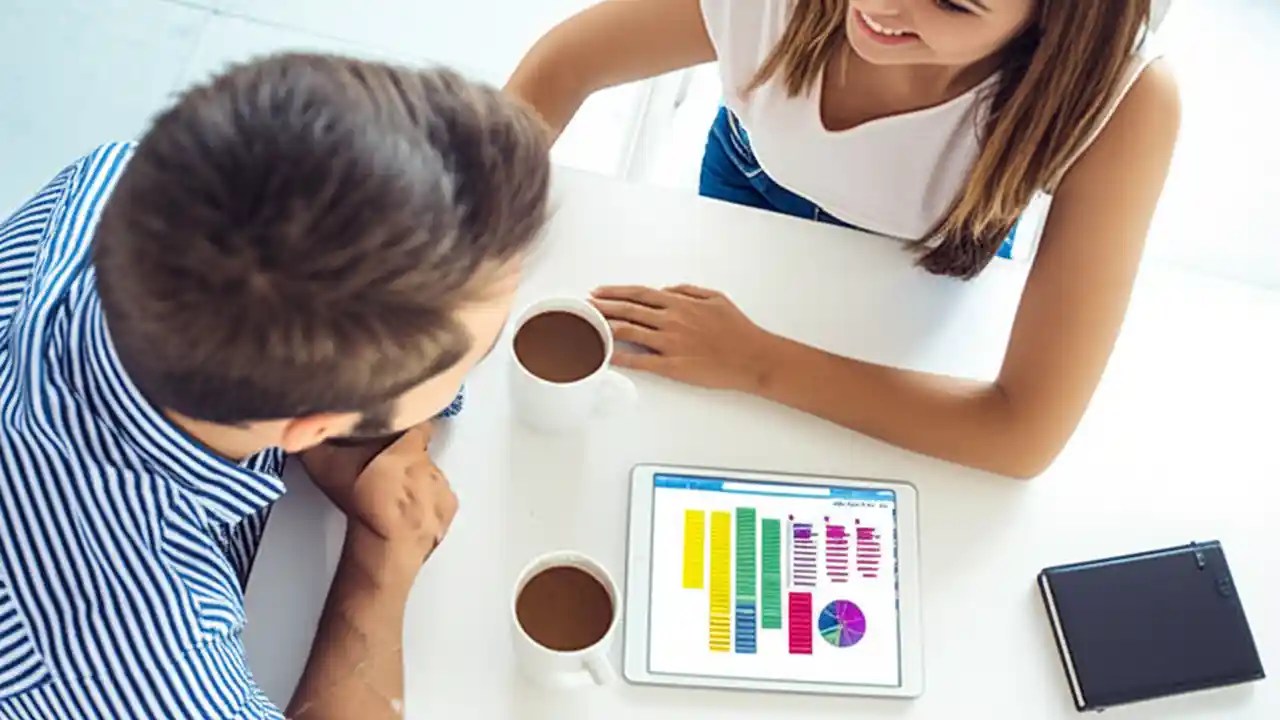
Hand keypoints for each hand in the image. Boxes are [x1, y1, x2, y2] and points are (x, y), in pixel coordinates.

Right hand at [301, 424, 457, 567]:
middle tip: (382, 466)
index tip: (392, 427)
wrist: (386, 545)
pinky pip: (437, 499)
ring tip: (390, 492)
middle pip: (419, 451)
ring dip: (413, 480)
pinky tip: (403, 509)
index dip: (403, 422)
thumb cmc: (364, 504)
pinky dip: (424, 502)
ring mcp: (441, 488)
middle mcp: (430, 464)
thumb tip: (297, 428)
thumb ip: (313, 442)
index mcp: (410, 446)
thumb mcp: (328, 467)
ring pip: (428, 475)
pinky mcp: (447, 510)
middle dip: (402, 456)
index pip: (416, 421)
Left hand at [591, 285, 777, 391]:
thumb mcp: (716, 297)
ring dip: (605, 328)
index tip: (598, 292)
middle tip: (583, 307)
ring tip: (586, 327)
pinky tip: (606, 355)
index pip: (638, 294)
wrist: (752, 357)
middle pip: (627, 310)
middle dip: (602, 307)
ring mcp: (670, 343)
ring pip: (629, 332)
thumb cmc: (738, 329)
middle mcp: (671, 320)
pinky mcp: (672, 366)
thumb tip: (666, 290)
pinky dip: (621, 357)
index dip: (615, 292)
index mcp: (680, 303)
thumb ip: (688, 290)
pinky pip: (641, 361)